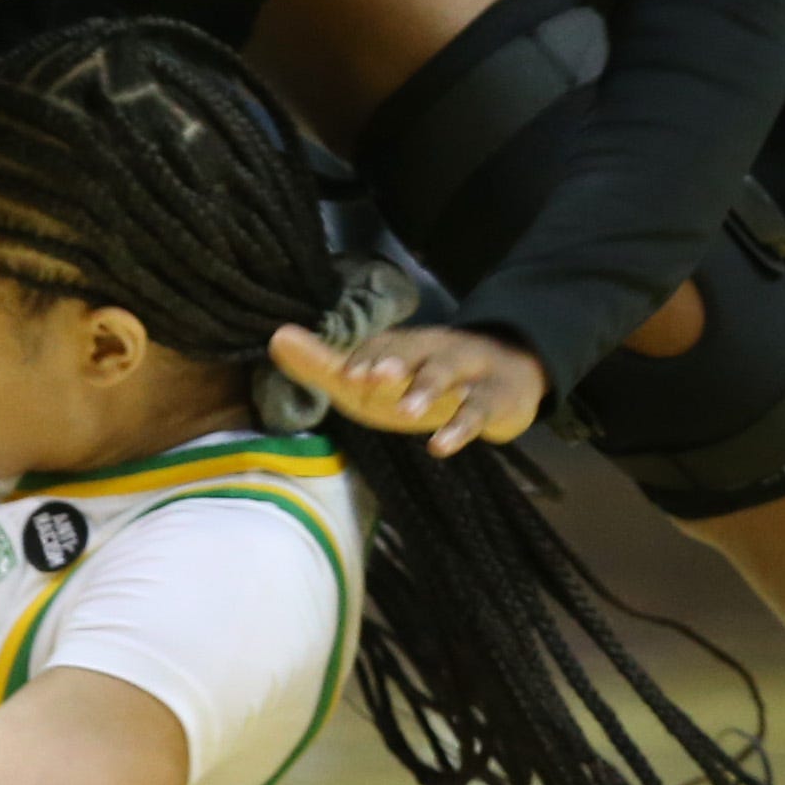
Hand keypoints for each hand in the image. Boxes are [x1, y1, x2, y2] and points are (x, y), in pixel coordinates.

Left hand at [266, 321, 548, 458]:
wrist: (508, 377)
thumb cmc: (423, 381)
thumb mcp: (377, 375)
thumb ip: (327, 363)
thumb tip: (275, 338)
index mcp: (403, 345)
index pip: (380, 347)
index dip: (362, 359)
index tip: (342, 374)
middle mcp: (433, 352)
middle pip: (413, 354)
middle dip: (389, 364)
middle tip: (364, 379)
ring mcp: (467, 375)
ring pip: (448, 376)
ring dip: (427, 390)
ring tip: (406, 412)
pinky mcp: (493, 402)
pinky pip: (479, 412)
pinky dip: (462, 428)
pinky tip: (441, 446)